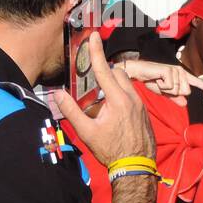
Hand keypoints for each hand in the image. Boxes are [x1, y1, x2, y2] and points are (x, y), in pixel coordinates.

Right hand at [52, 32, 155, 165]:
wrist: (136, 166)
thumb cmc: (112, 150)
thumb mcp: (87, 132)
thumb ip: (71, 111)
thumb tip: (58, 93)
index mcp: (118, 100)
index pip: (104, 70)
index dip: (96, 52)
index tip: (94, 36)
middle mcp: (133, 98)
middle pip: (118, 73)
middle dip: (105, 72)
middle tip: (91, 84)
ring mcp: (141, 104)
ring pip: (126, 84)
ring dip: (113, 85)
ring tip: (101, 104)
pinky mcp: (144, 112)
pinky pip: (132, 95)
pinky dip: (121, 95)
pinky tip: (112, 113)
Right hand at [124, 60, 202, 106]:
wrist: (139, 73)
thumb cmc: (153, 81)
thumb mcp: (166, 92)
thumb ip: (175, 98)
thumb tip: (185, 104)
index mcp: (183, 76)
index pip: (196, 83)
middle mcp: (181, 72)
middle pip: (186, 92)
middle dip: (173, 92)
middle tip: (164, 85)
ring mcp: (176, 70)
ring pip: (177, 90)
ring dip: (166, 89)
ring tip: (159, 81)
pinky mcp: (169, 70)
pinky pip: (170, 87)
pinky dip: (162, 86)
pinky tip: (157, 79)